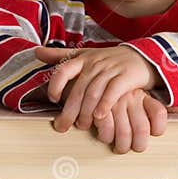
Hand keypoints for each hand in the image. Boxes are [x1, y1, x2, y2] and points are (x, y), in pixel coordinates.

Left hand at [34, 44, 163, 131]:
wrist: (141, 56)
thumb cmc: (109, 60)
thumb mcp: (85, 54)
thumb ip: (61, 55)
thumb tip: (36, 52)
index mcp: (83, 58)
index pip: (64, 69)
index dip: (56, 85)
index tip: (53, 100)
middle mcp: (95, 63)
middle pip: (78, 88)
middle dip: (69, 110)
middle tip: (63, 126)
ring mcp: (111, 69)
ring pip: (94, 92)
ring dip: (86, 111)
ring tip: (82, 125)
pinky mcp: (126, 76)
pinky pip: (113, 91)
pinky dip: (105, 105)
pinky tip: (100, 117)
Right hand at [93, 90, 177, 153]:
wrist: (92, 72)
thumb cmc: (119, 89)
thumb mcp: (140, 92)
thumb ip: (157, 103)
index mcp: (143, 94)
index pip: (159, 112)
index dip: (159, 127)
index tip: (155, 133)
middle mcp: (131, 98)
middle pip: (142, 129)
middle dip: (139, 145)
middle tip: (136, 148)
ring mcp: (115, 103)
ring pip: (124, 134)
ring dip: (121, 146)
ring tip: (119, 147)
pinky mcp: (98, 108)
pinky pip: (105, 130)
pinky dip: (105, 138)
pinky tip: (104, 137)